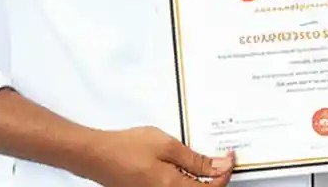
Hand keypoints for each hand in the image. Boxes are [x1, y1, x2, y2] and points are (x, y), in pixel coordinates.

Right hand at [83, 127, 234, 186]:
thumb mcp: (167, 145)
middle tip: (220, 160)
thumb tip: (219, 166)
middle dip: (216, 178)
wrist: (97, 155)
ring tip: (203, 161)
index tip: (230, 158)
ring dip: (201, 181)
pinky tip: (185, 167)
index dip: (226, 172)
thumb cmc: (126, 148)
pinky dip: (186, 181)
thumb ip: (196, 159)